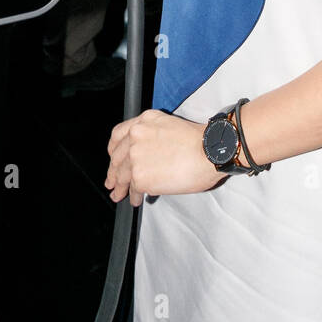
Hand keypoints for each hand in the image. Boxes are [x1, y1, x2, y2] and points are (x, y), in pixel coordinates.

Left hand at [105, 109, 221, 207]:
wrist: (209, 151)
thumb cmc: (199, 140)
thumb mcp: (170, 126)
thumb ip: (152, 136)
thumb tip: (147, 155)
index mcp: (144, 121)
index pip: (118, 135)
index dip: (114, 150)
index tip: (114, 158)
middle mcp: (136, 136)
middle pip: (117, 157)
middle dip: (114, 172)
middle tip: (112, 181)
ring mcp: (135, 156)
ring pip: (122, 174)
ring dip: (120, 187)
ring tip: (119, 195)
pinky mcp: (140, 176)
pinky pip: (134, 189)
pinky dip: (134, 196)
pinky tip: (137, 199)